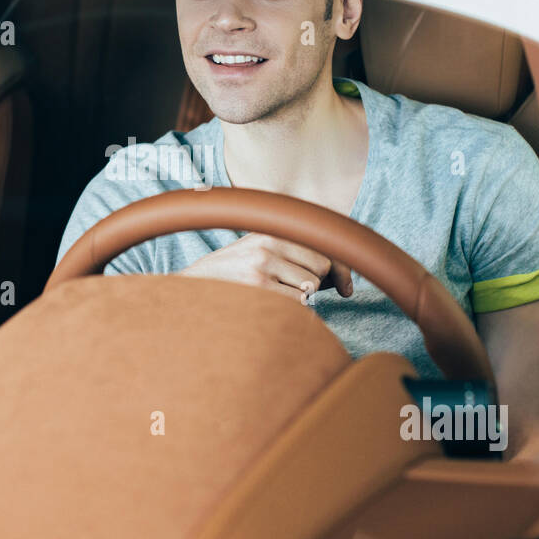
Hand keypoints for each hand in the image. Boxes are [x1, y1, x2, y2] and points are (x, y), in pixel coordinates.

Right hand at [178, 233, 354, 302]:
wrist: (191, 288)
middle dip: (316, 283)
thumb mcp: (256, 251)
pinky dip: (291, 310)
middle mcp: (268, 241)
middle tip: (295, 290)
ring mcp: (263, 264)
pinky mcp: (259, 286)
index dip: (339, 269)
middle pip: (321, 266)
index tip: (347, 289)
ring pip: (310, 286)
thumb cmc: (231, 275)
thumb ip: (292, 254)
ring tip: (275, 296)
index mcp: (270, 229)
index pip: (321, 244)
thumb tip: (341, 280)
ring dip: (301, 297)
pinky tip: (270, 306)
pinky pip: (297, 302)